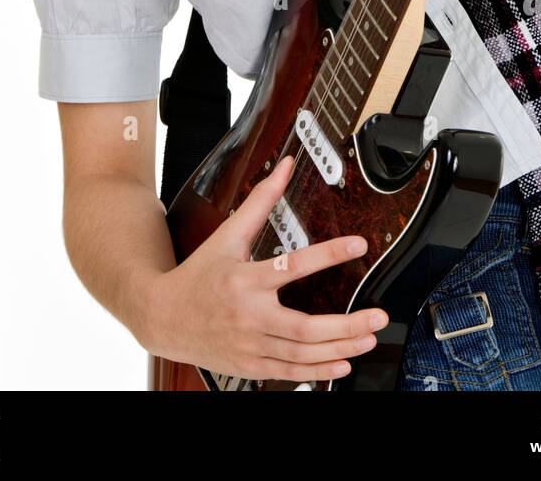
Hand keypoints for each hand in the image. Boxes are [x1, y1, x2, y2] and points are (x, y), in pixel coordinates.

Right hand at [146, 155, 388, 382]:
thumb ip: (260, 202)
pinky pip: (289, 372)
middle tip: (378, 316)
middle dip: (347, 324)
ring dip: (340, 348)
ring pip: (302, 354)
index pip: (293, 265)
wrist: (162, 317)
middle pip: (305, 327)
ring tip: (368, 338)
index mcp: (245, 279)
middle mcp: (249, 315)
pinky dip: (318, 371)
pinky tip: (342, 363)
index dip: (329, 254)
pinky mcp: (249, 366)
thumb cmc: (198, 275)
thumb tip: (284, 167)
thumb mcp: (227, 235)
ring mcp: (249, 345)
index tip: (358, 245)